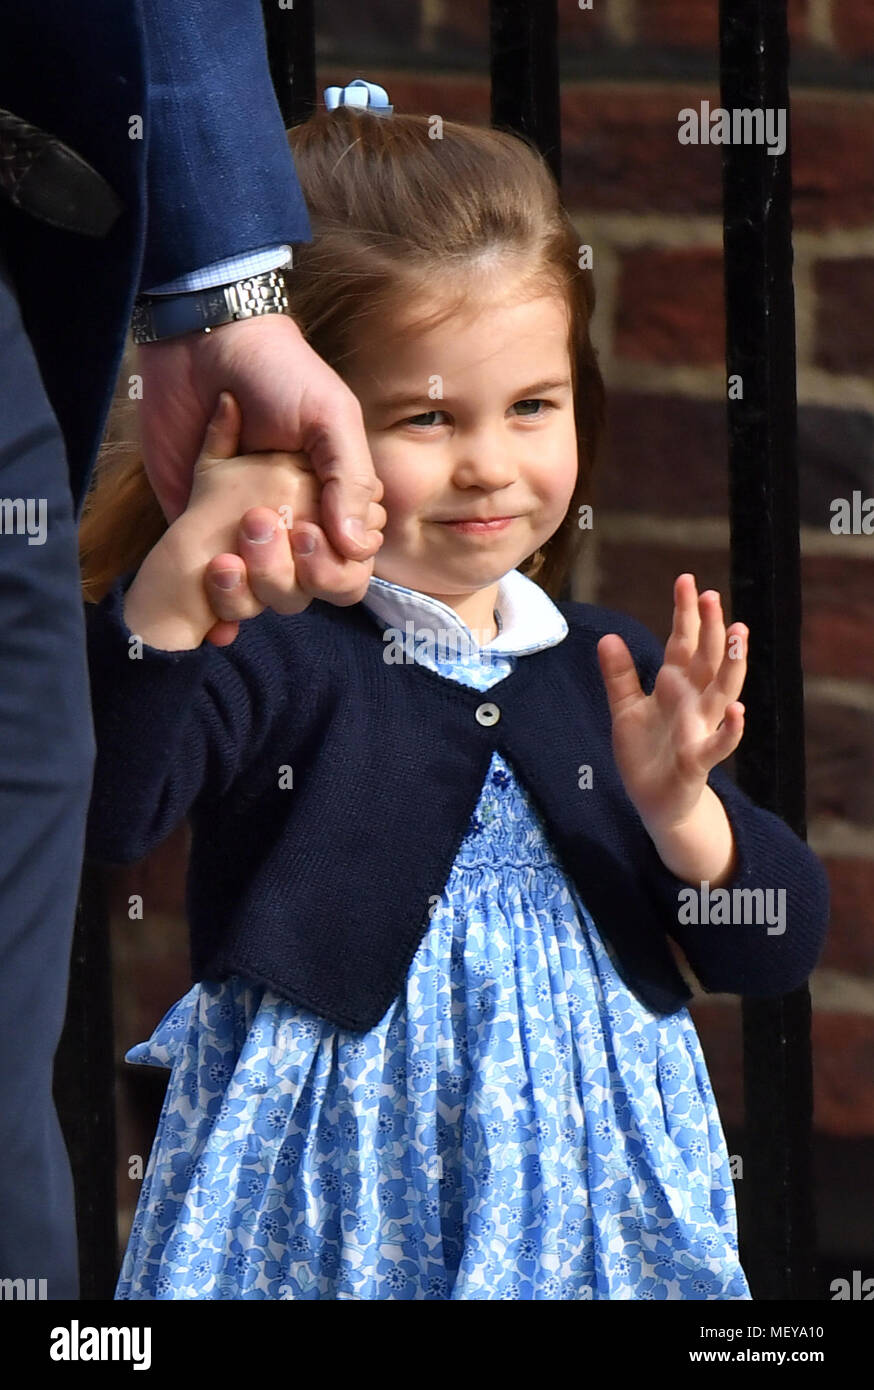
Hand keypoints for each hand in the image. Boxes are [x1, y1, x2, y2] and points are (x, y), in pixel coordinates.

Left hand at [135, 311, 383, 586]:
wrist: (202, 344)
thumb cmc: (280, 373)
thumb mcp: (330, 417)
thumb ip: (350, 480)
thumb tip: (359, 548)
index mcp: (334, 503)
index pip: (350, 566)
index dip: (333, 567)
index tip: (307, 534)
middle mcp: (294, 525)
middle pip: (306, 590)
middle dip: (284, 575)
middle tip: (258, 524)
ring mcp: (245, 532)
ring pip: (259, 597)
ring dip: (246, 594)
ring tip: (223, 560)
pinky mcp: (197, 530)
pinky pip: (210, 587)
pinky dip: (213, 611)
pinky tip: (210, 620)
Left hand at [596, 574, 747, 838]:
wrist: (653, 801)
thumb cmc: (645, 753)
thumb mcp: (625, 709)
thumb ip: (619, 675)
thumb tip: (608, 637)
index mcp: (675, 687)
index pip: (683, 643)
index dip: (685, 614)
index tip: (687, 581)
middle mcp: (693, 702)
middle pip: (706, 659)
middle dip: (711, 629)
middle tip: (713, 595)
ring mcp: (700, 729)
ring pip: (723, 692)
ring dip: (732, 664)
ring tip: (738, 633)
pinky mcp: (699, 759)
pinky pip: (720, 743)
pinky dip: (732, 729)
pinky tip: (739, 710)